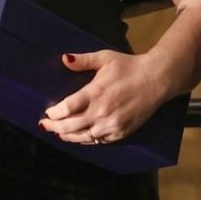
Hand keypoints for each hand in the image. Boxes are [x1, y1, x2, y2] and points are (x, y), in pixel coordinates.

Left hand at [40, 48, 169, 145]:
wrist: (156, 80)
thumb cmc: (130, 67)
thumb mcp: (105, 58)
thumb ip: (83, 60)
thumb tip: (64, 59)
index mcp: (95, 93)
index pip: (66, 109)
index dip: (53, 114)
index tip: (48, 113)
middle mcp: (101, 112)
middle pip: (70, 126)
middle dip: (53, 127)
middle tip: (44, 125)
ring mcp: (111, 125)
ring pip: (82, 137)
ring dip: (67, 137)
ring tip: (57, 133)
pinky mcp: (120, 132)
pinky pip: (98, 141)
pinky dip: (85, 140)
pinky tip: (78, 137)